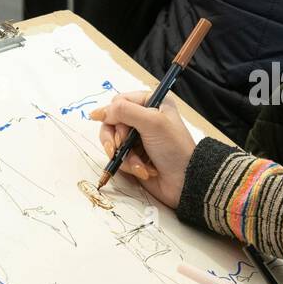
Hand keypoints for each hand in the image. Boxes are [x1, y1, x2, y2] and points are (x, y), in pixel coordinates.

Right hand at [88, 91, 196, 208]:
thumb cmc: (174, 148)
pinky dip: (129, 165)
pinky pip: (119, 157)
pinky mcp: (135, 155)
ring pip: (113, 142)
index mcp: (151, 102)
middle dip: (116, 140)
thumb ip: (124, 111)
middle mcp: (144, 118)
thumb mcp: (152, 122)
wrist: (185, 181)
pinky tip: (144, 171)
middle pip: (111, 122)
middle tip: (120, 149)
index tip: (120, 131)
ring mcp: (138, 138)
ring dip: (125, 156)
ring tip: (139, 165)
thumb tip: (96, 112)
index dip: (114, 116)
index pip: (118, 102)